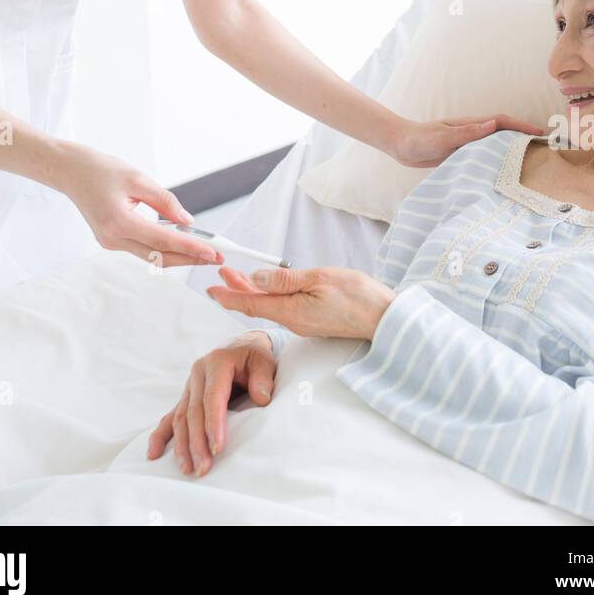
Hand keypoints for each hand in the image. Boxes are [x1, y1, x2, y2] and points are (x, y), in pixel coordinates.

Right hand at [52, 142, 223, 268]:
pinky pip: (142, 249)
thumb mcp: (138, 179)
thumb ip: (165, 201)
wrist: (71, 172)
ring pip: (151, 256)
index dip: (191, 248)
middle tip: (216, 257)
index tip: (212, 252)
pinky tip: (180, 243)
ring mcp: (110, 243)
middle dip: (189, 258)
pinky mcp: (111, 241)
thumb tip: (187, 221)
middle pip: (158, 257)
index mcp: (119, 222)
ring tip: (203, 251)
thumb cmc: (102, 170)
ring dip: (178, 255)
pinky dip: (162, 248)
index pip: (163, 240)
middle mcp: (113, 239)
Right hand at [147, 329, 276, 475]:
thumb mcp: (264, 361)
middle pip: (194, 411)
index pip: (212, 397)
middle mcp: (198, 373)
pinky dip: (161, 435)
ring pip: (180, 417)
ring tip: (187, 469)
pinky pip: (170, 416)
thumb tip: (261, 398)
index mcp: (217, 362)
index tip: (218, 448)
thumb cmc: (253, 356)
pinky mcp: (186, 397)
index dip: (214, 423)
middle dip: (197, 442)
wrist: (241, 347)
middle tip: (203, 468)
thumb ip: (263, 378)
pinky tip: (154, 453)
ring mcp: (189, 386)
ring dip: (182, 445)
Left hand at [207, 264, 394, 340]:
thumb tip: (258, 277)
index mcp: (292, 311)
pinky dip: (269, 296)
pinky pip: (283, 308)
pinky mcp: (312, 321)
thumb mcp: (320, 279)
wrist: (383, 318)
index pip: (252, 303)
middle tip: (221, 272)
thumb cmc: (357, 296)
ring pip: (270, 305)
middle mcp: (293, 320)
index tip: (210, 289)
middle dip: (236, 289)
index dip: (229, 295)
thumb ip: (286, 279)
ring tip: (237, 276)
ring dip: (252, 291)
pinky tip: (267, 288)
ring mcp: (303, 322)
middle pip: (258, 304)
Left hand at [389, 113, 546, 166]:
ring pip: (495, 145)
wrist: (401, 145)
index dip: (522, 126)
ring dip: (512, 150)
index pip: (502, 122)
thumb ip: (466, 132)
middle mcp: (472, 132)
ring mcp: (467, 143)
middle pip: (503, 132)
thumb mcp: (442, 137)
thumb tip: (493, 124)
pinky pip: (484, 156)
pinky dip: (497, 161)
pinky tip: (502, 174)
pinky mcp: (461, 154)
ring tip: (530, 163)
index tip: (540, 133)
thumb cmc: (419, 139)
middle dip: (523, 137)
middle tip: (544, 149)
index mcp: (470, 125)